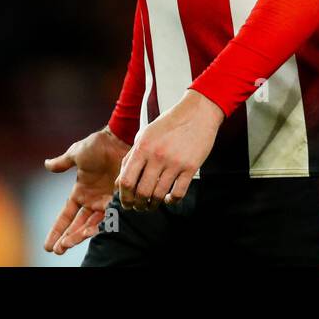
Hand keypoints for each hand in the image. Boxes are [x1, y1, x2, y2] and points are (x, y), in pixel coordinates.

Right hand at [42, 126, 131, 254]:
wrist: (119, 139)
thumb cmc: (98, 145)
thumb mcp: (76, 154)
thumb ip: (63, 163)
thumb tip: (46, 165)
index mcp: (81, 192)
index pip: (66, 215)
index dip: (57, 229)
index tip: (48, 244)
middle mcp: (92, 200)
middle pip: (77, 225)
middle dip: (67, 238)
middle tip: (58, 249)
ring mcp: (106, 201)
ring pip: (91, 225)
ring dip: (79, 235)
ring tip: (68, 243)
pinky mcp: (119, 200)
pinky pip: (109, 217)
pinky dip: (101, 226)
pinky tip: (91, 234)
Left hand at [116, 90, 224, 210]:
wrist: (198, 112)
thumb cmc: (171, 122)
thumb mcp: (145, 134)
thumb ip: (131, 156)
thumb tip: (121, 180)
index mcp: (143, 147)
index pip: (126, 181)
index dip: (124, 197)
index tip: (126, 202)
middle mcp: (157, 156)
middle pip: (142, 192)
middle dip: (138, 204)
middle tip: (139, 206)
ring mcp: (175, 163)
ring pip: (159, 194)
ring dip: (154, 204)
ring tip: (153, 204)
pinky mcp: (190, 167)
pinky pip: (179, 192)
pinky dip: (172, 200)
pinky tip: (169, 198)